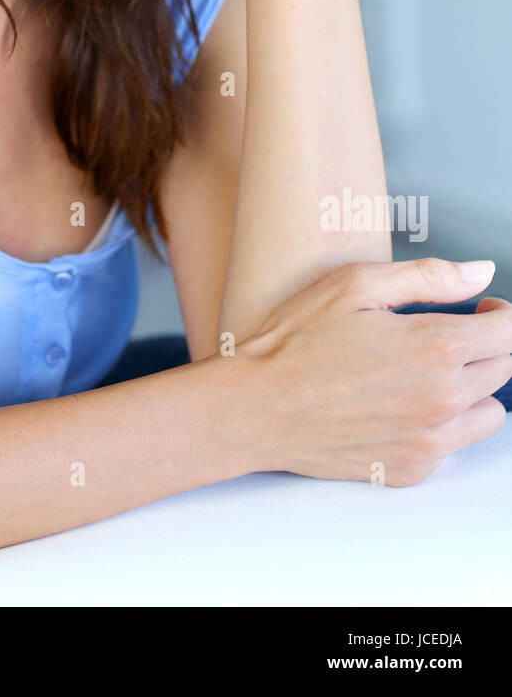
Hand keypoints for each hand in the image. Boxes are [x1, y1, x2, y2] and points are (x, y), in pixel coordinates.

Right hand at [231, 258, 511, 484]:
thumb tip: (481, 272)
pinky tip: (402, 404)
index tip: (483, 308)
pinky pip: (453, 445)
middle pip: (504, 370)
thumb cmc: (295, 342)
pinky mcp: (412, 469)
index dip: (502, 313)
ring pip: (490, 414)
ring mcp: (429, 440)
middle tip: (448, 334)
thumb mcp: (356, 284)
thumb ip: (430, 277)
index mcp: (435, 347)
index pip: (509, 332)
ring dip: (473, 389)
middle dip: (486, 345)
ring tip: (430, 373)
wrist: (256, 407)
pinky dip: (442, 425)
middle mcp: (442, 399)